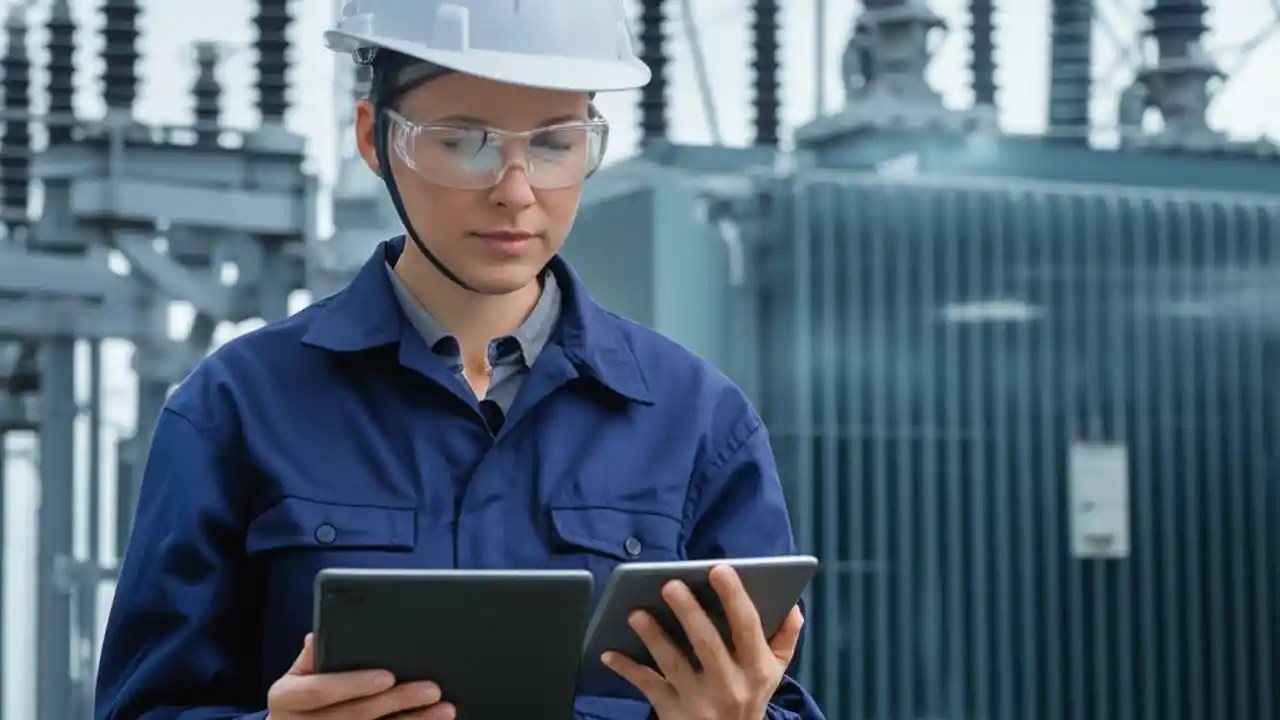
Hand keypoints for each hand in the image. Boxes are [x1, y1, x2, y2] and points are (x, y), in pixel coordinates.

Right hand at [266, 633, 454, 719]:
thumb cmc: (301, 696)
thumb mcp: (298, 673)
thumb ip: (314, 656)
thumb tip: (317, 636)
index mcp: (286, 698)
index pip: (320, 691)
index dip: (354, 684)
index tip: (387, 676)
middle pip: (354, 717)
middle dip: (396, 702)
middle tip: (432, 689)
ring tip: (444, 710)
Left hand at [602, 565, 803, 719]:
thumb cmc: (749, 697)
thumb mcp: (774, 674)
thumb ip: (784, 638)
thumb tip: (793, 605)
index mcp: (758, 670)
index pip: (748, 628)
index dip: (734, 597)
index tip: (718, 569)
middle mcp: (730, 687)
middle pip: (707, 644)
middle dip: (688, 613)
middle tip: (669, 584)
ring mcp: (699, 702)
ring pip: (674, 664)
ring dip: (654, 637)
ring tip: (636, 613)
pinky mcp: (673, 714)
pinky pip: (648, 687)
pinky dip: (627, 669)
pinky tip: (608, 652)